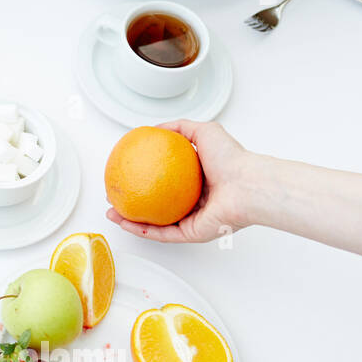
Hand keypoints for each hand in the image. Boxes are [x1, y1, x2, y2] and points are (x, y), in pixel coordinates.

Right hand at [106, 121, 260, 243]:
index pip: (164, 180)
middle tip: (115, 195)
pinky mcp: (192, 233)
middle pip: (156, 203)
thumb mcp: (204, 131)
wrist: (248, 185)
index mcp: (197, 180)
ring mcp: (193, 219)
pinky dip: (142, 229)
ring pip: (155, 222)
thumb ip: (180, 128)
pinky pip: (162, 233)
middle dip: (132, 201)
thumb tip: (156, 128)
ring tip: (112, 212)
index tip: (125, 172)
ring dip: (131, 219)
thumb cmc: (233, 159)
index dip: (142, 176)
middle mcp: (194, 200)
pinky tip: (126, 222)